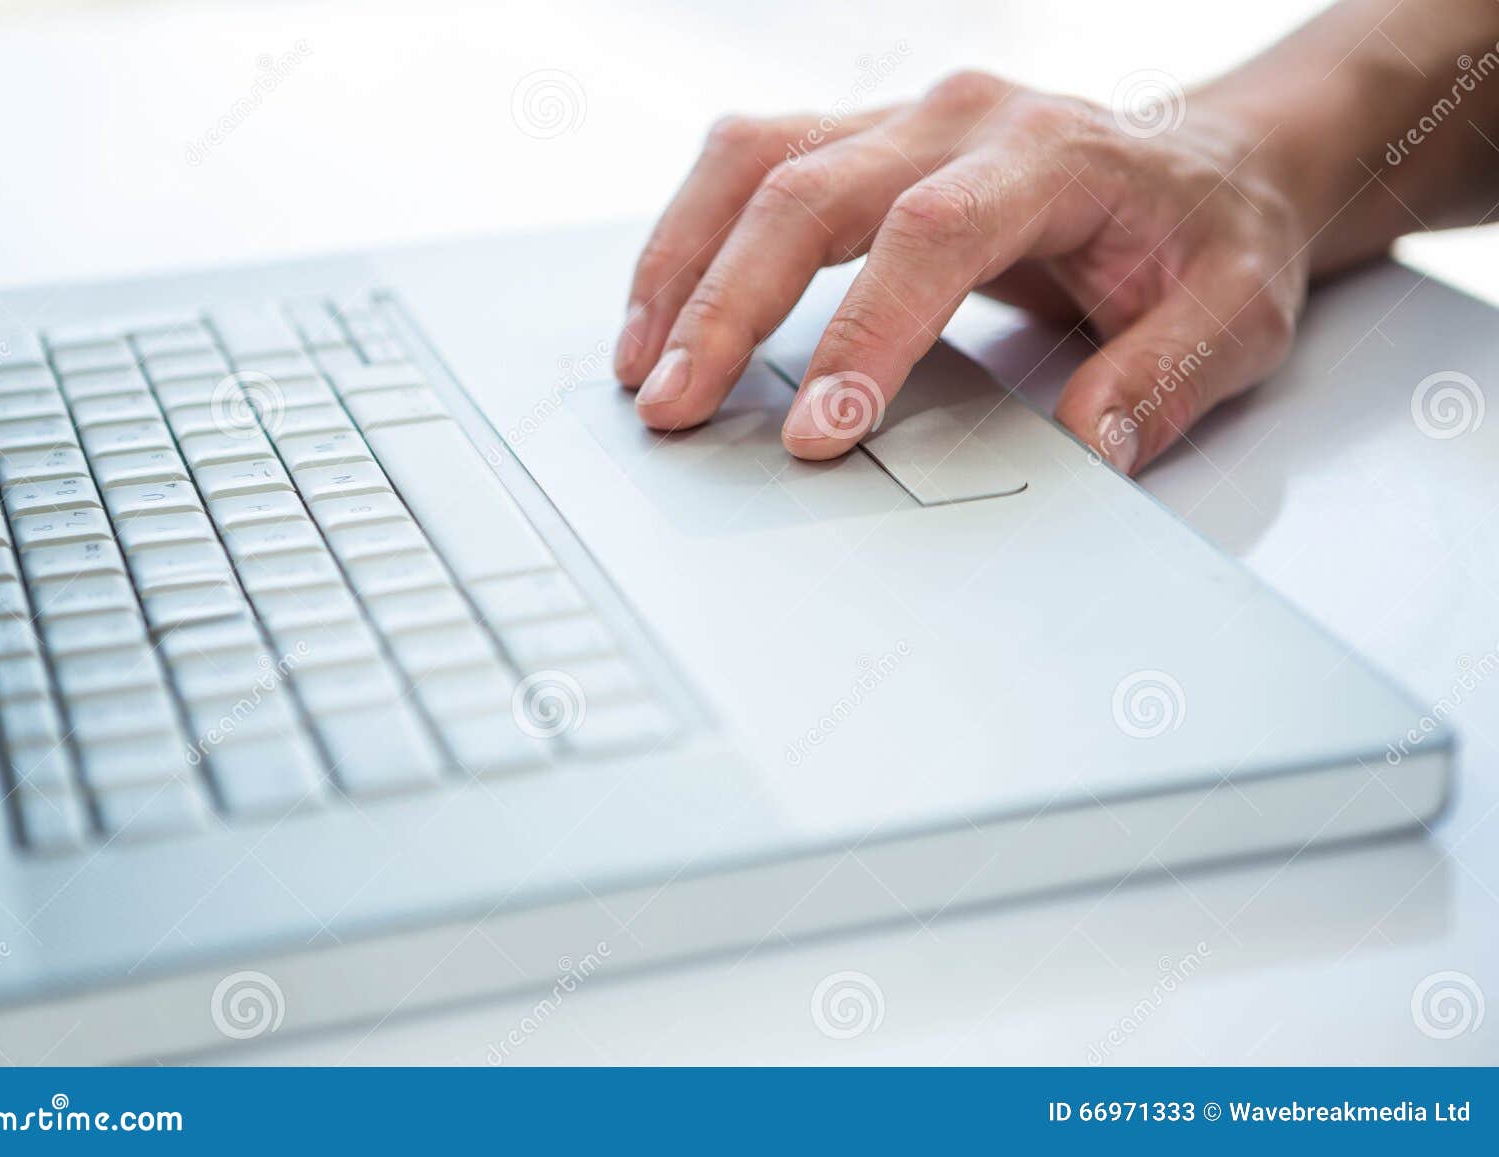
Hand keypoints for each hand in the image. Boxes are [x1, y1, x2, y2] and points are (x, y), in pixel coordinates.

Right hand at [613, 72, 1308, 473]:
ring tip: (641, 366)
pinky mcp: (860, 138)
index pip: (932, 234)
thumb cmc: (1210, 239)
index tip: (818, 435)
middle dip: (727, 308)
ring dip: (681, 266)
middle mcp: (960, 116)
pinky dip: (690, 239)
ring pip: (752, 163)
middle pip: (807, 190)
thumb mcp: (1236, 316)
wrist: (1208, 167)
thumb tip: (1084, 447)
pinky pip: (748, 166)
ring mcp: (899, 118)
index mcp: (1054, 153)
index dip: (865, 332)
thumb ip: (1165, 378)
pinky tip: (662, 312)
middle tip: (676, 409)